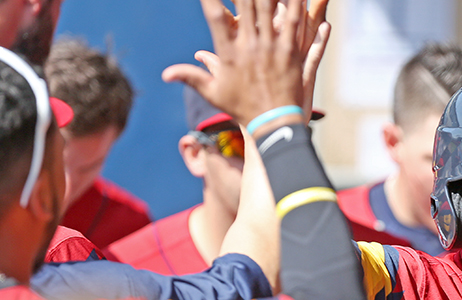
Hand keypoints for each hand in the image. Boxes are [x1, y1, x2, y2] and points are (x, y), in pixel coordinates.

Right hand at [161, 0, 327, 128]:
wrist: (273, 124)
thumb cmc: (242, 109)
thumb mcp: (213, 93)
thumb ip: (190, 77)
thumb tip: (165, 74)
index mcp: (229, 53)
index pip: (214, 16)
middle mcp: (250, 47)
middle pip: (245, 5)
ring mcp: (272, 48)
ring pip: (270, 9)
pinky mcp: (292, 53)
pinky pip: (294, 23)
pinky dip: (295, 4)